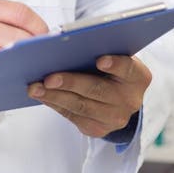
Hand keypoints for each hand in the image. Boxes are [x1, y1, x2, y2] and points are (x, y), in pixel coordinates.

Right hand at [0, 0, 47, 98]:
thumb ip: (0, 18)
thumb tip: (37, 31)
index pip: (20, 12)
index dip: (39, 27)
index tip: (46, 37)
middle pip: (19, 37)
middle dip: (35, 50)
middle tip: (42, 57)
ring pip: (10, 57)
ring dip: (25, 65)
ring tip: (32, 68)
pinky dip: (7, 77)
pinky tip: (13, 78)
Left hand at [27, 55, 151, 137]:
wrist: (118, 98)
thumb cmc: (110, 69)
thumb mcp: (113, 56)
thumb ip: (99, 50)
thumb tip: (65, 43)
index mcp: (138, 77)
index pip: (128, 69)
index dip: (115, 65)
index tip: (100, 60)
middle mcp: (130, 100)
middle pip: (97, 90)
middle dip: (70, 83)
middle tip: (48, 77)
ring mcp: (115, 118)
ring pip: (81, 106)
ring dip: (54, 96)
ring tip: (35, 88)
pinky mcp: (98, 129)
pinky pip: (72, 116)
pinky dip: (54, 104)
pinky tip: (41, 95)